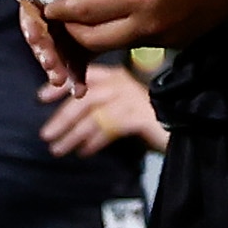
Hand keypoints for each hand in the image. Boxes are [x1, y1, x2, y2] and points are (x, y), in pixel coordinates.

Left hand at [40, 0, 227, 52]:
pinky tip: (121, 18)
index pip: (83, 12)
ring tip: (89, 16)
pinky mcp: (174, 44)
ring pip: (114, 44)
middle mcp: (144, 26)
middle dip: (74, 31)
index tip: (49, 7)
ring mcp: (160, 39)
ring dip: (97, 34)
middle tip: (65, 17)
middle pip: (93, 40)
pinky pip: (137, 42)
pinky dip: (122, 33)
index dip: (62, 11)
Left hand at [41, 60, 166, 157]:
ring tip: (58, 149)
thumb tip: (69, 119)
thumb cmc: (151, 117)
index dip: (61, 85)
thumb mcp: (123, 104)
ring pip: (93, 115)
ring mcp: (132, 98)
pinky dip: (94, 141)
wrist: (186, 125)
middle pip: (85, 99)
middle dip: (62, 118)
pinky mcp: (139, 117)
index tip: (41, 97)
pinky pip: (109, 129)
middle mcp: (123, 83)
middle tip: (45, 135)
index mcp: (118, 76)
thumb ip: (102, 105)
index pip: (83, 75)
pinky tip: (84, 152)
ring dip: (73, 134)